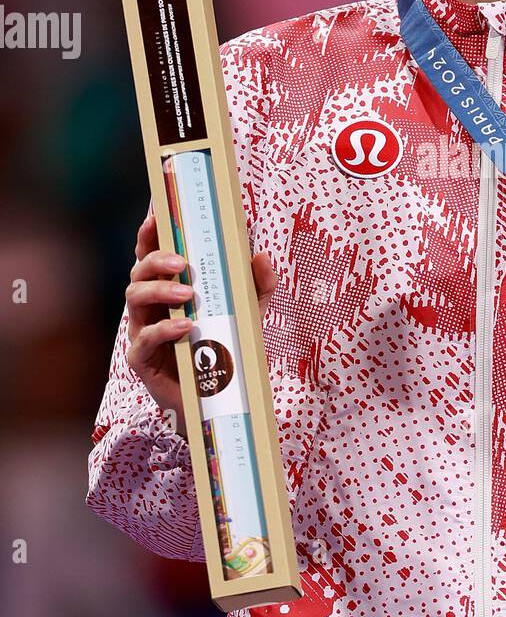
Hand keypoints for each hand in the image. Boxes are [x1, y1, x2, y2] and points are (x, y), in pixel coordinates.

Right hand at [126, 211, 278, 436]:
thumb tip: (260, 256)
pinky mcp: (142, 360)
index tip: (157, 216)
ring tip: (188, 294)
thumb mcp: (248, 313)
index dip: (149, 234)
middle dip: (156, 260)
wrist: (219, 400)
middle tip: (183, 263)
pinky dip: (163, 330)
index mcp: (168, 289)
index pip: (151, 255)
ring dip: (160, 291)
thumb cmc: (226, 349)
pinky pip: (144, 340)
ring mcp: (142, 331)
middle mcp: (149, 306)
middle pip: (138, 272)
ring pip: (134, 299)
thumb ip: (257, 285)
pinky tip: (185, 326)